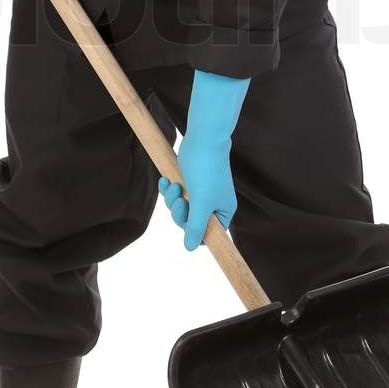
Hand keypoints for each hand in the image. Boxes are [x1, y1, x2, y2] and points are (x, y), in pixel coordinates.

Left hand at [158, 69, 250, 250]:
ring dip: (172, 199)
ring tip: (174, 185)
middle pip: (190, 223)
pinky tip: (165, 180)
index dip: (194, 233)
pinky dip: (168, 189)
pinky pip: (174, 195)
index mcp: (223, 212)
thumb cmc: (206, 170)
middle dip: (180, 212)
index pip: (209, 236)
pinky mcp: (188, 182)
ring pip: (179, 209)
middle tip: (180, 200)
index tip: (186, 221)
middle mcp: (212, 205)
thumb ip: (195, 227)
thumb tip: (190, 249)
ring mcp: (199, 193)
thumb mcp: (201, 203)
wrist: (203, 138)